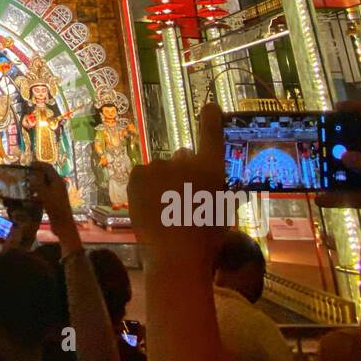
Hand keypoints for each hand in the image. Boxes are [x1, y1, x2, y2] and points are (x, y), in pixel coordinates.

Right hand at [32, 162, 70, 226]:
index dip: (39, 164)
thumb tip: (32, 175)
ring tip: (26, 183)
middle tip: (26, 174)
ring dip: (36, 182)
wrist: (63, 223)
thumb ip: (38, 183)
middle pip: (47, 175)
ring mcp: (56, 193)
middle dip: (36, 173)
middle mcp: (58, 185)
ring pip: (45, 184)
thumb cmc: (55, 207)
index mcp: (57, 180)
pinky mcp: (54, 200)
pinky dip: (38, 191)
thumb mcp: (44, 194)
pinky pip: (45, 192)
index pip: (48, 167)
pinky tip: (30, 195)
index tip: (28, 164)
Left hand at [128, 104, 227, 274]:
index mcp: (211, 168)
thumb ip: (216, 189)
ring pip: (161, 169)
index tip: (209, 106)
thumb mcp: (223, 211)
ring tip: (165, 209)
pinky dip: (144, 186)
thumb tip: (204, 176)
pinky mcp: (138, 174)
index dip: (210, 119)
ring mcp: (159, 165)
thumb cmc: (206, 239)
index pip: (211, 135)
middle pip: (183, 156)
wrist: (175, 254)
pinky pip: (142, 175)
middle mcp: (186, 160)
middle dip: (182, 170)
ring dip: (162, 181)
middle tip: (182, 198)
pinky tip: (150, 206)